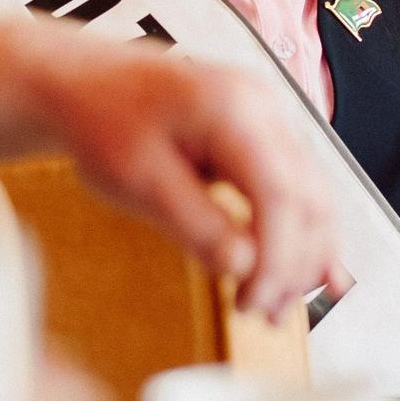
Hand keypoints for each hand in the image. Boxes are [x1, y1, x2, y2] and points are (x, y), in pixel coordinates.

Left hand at [0, 17, 346, 319]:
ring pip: (313, 196)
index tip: (253, 302)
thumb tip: (245, 267)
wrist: (86, 85)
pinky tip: (304, 275)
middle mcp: (263, 105)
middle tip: (265, 315)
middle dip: (295, 264)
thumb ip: (195, 224)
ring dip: (304, 256)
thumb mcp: (137, 181)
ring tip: (277, 307)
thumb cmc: (102, 123)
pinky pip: (298, 188)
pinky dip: (298, 234)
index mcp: (230, 108)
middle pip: (309, 197)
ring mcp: (269, 117)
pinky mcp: (265, 135)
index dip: (276, 258)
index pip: (279, 194)